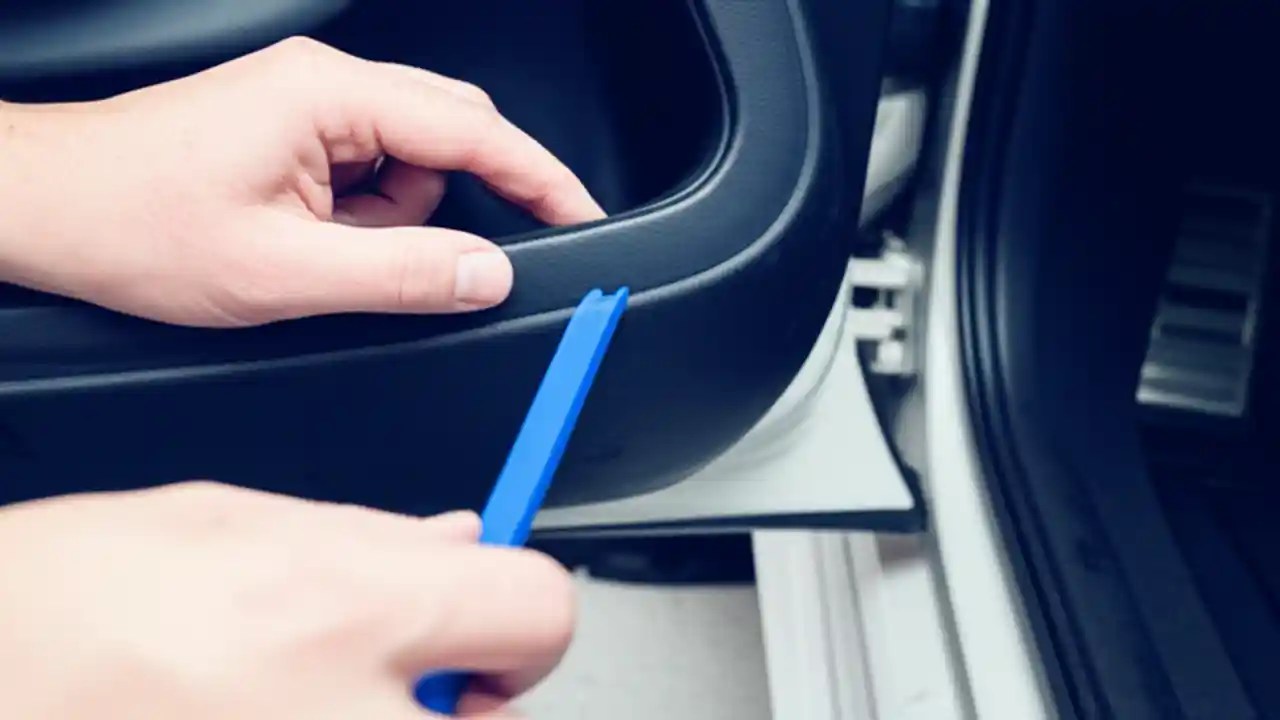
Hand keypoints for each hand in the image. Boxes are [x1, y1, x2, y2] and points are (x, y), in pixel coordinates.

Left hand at [0, 37, 603, 326]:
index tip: (585, 217)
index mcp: (329, 98)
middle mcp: (323, 85)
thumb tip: (486, 274)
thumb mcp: (282, 272)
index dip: (541, 180)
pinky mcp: (290, 129)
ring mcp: (305, 103)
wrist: (43, 208)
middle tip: (432, 268)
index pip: (474, 133)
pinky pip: (367, 171)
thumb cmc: (131, 223)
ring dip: (394, 221)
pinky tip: (311, 243)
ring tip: (323, 257)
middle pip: (448, 137)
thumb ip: (401, 273)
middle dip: (450, 210)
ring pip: (409, 162)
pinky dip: (362, 217)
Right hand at [0, 482, 574, 718]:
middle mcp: (351, 719)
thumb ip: (364, 536)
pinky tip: (269, 718)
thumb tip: (455, 540)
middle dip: (468, 697)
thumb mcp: (222, 521)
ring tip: (303, 700)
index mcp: (348, 607)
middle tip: (397, 682)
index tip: (498, 627)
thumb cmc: (59, 605)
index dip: (522, 614)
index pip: (538, 610)